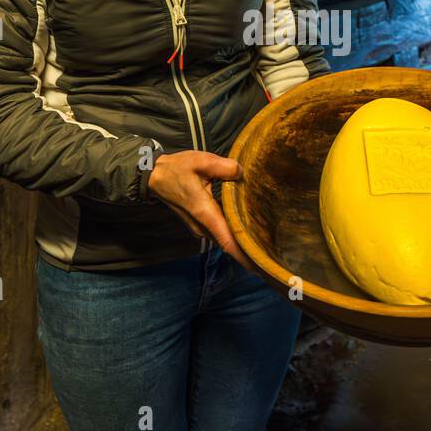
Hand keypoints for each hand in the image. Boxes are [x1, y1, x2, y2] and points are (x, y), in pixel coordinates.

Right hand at [148, 151, 260, 274]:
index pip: (228, 241)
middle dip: (250, 252)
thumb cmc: (177, 169)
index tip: (262, 269)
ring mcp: (200, 228)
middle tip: (276, 256)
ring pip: (225, 238)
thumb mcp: (201, 161)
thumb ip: (224, 167)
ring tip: (267, 244)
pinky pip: (220, 232)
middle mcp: (202, 226)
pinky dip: (233, 233)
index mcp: (205, 213)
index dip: (245, 257)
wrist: (155, 177)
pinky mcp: (200, 224)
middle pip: (230, 243)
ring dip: (242, 242)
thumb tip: (242, 173)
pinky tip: (249, 229)